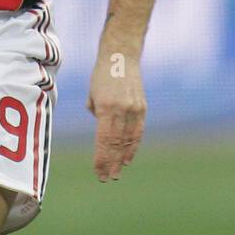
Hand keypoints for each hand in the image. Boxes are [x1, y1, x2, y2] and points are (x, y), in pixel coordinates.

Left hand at [87, 54, 145, 181]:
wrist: (121, 56)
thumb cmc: (101, 75)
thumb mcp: (92, 94)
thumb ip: (95, 113)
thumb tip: (102, 130)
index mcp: (106, 108)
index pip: (103, 141)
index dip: (101, 159)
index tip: (97, 172)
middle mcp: (122, 111)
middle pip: (116, 144)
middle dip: (110, 163)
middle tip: (106, 179)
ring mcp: (134, 109)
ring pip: (128, 140)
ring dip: (122, 159)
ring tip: (117, 173)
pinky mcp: (142, 108)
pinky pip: (138, 132)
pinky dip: (132, 146)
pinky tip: (127, 158)